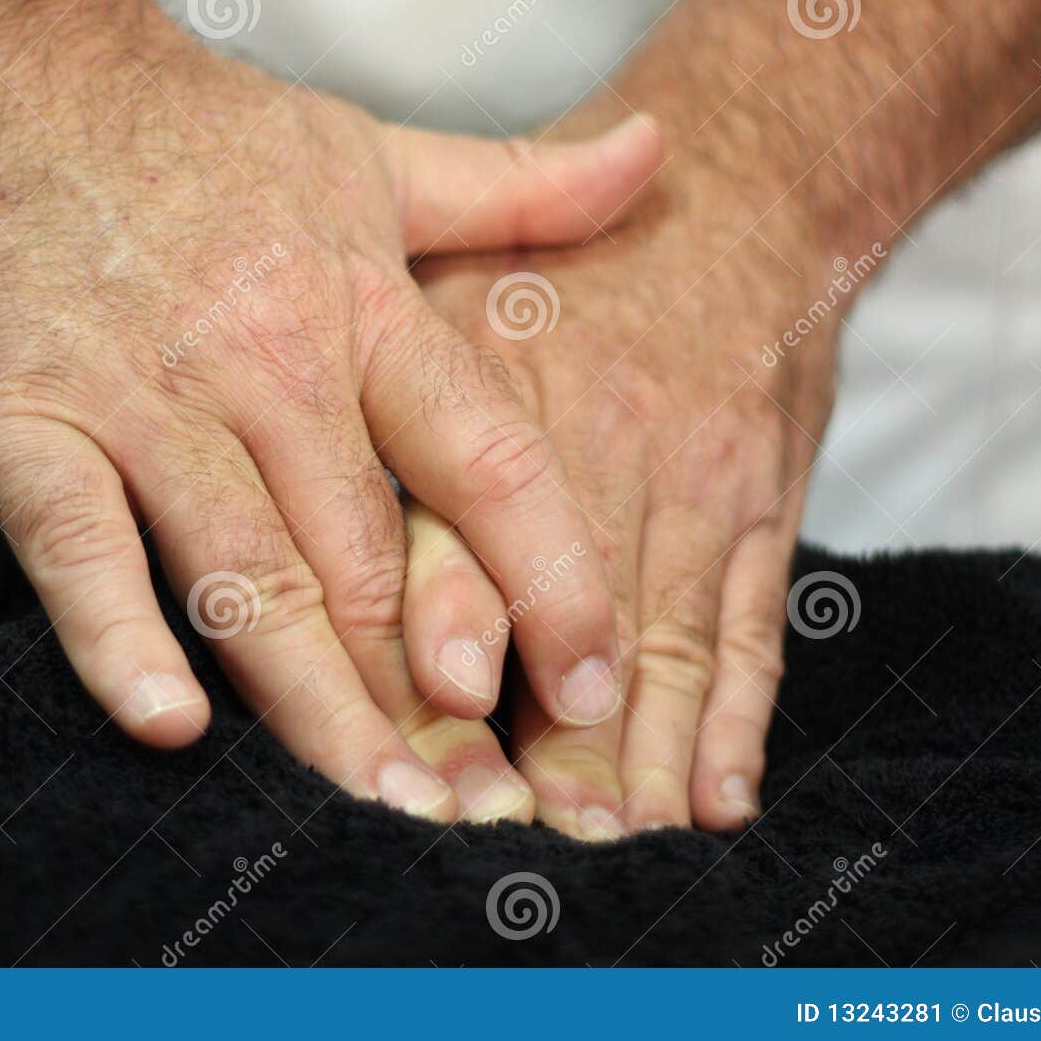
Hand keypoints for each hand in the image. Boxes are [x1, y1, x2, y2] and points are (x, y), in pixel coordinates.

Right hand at [0, 33, 661, 819]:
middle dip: (436, 700)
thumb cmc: (193, 131)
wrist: (1, 66)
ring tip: (383, 807)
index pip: (489, 464)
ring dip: (319, 709)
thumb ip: (516, 188)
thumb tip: (656, 157)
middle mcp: (268, 361)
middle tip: (486, 810)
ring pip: (253, 578)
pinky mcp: (22, 420)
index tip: (595, 687)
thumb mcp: (370, 152)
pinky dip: (121, 639)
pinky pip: (81, 548)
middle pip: (376, 561)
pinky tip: (170, 726)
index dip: (552, 583)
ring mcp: (143, 396)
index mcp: (364, 307)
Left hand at [400, 207, 838, 837]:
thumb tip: (276, 471)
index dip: (452, 612)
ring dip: (639, 751)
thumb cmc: (566, 261)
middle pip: (568, 604)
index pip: (462, 514)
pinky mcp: (764, 511)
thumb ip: (367, 365)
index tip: (429, 704)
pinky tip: (718, 801)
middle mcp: (601, 441)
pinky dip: (736, 719)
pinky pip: (749, 627)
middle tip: (519, 835)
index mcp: (499, 382)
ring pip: (662, 638)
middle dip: (548, 728)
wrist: (748, 194)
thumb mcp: (455, 265)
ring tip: (611, 847)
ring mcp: (693, 482)